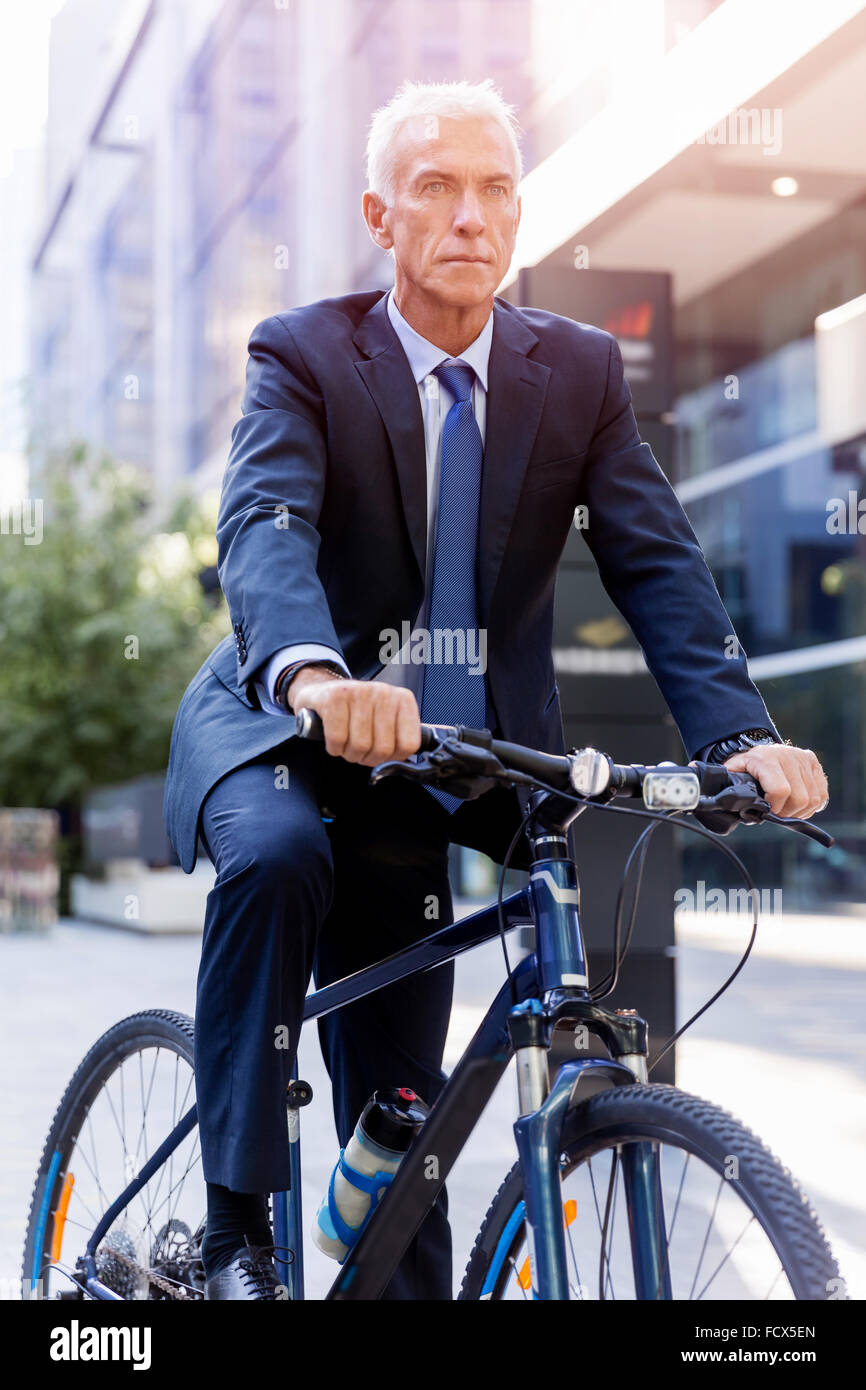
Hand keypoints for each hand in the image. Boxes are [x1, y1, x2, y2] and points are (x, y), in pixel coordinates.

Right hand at [287, 666, 421, 765]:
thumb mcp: (386, 721)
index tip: (383, 754)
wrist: (323, 692)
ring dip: (349, 754)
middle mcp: (384, 692)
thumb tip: (404, 765)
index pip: (409, 745)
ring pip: (360, 746)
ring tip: (347, 743)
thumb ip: (400, 740)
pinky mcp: (334, 697)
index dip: (393, 758)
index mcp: (403, 700)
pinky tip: (334, 739)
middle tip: (360, 751)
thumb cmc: (357, 712)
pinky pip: (337, 739)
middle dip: (367, 758)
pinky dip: (334, 748)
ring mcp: (359, 692)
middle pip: (383, 749)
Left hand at [695, 743, 828, 819]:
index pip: (780, 790)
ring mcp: (803, 759)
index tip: (766, 810)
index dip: (774, 807)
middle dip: (787, 812)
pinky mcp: (814, 764)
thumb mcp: (730, 772)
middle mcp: (788, 756)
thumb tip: (702, 788)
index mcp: (765, 759)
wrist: (757, 747)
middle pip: (799, 798)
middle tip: (776, 812)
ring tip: (786, 809)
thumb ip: (721, 784)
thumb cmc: (744, 766)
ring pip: (813, 799)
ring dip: (801, 811)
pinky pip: (822, 794)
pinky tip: (799, 804)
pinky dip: (812, 805)